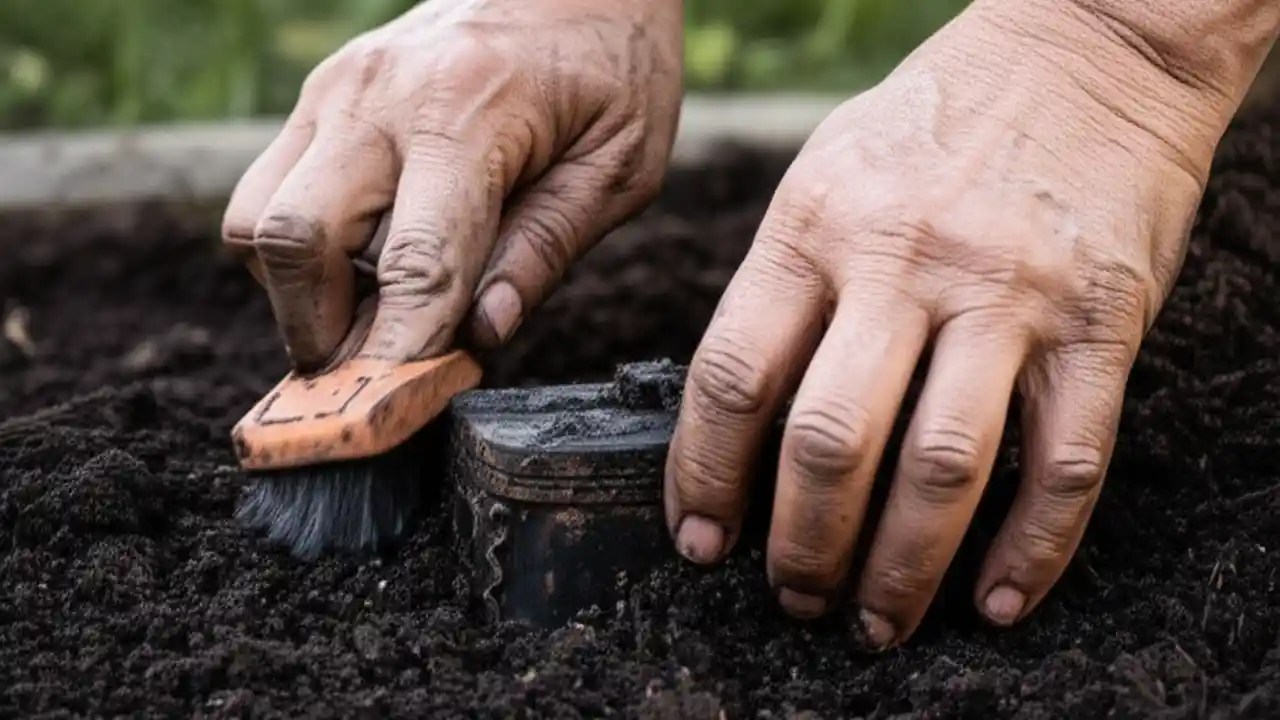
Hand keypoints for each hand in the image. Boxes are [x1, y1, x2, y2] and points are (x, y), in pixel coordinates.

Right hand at [222, 0, 681, 370]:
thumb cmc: (612, 60)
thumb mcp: (619, 162)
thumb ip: (548, 249)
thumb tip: (481, 337)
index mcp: (468, 113)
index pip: (416, 265)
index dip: (400, 356)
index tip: (393, 416)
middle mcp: (380, 97)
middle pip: (295, 243)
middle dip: (321, 331)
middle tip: (373, 370)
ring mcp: (338, 89)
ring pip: (259, 220)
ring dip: (301, 291)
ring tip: (372, 313)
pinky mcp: (323, 92)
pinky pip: (270, 188)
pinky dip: (302, 248)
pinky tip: (367, 260)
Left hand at [664, 0, 1244, 647]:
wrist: (1089, 46)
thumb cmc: (937, 119)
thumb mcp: (826, 173)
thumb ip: (784, 283)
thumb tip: (738, 412)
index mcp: (814, 224)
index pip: (732, 375)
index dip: (704, 476)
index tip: (699, 539)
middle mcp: (901, 261)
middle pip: (828, 440)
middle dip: (800, 546)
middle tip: (792, 598)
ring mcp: (1006, 293)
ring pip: (940, 467)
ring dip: (901, 570)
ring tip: (877, 622)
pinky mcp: (1100, 321)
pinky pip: (1065, 460)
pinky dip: (1032, 550)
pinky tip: (997, 600)